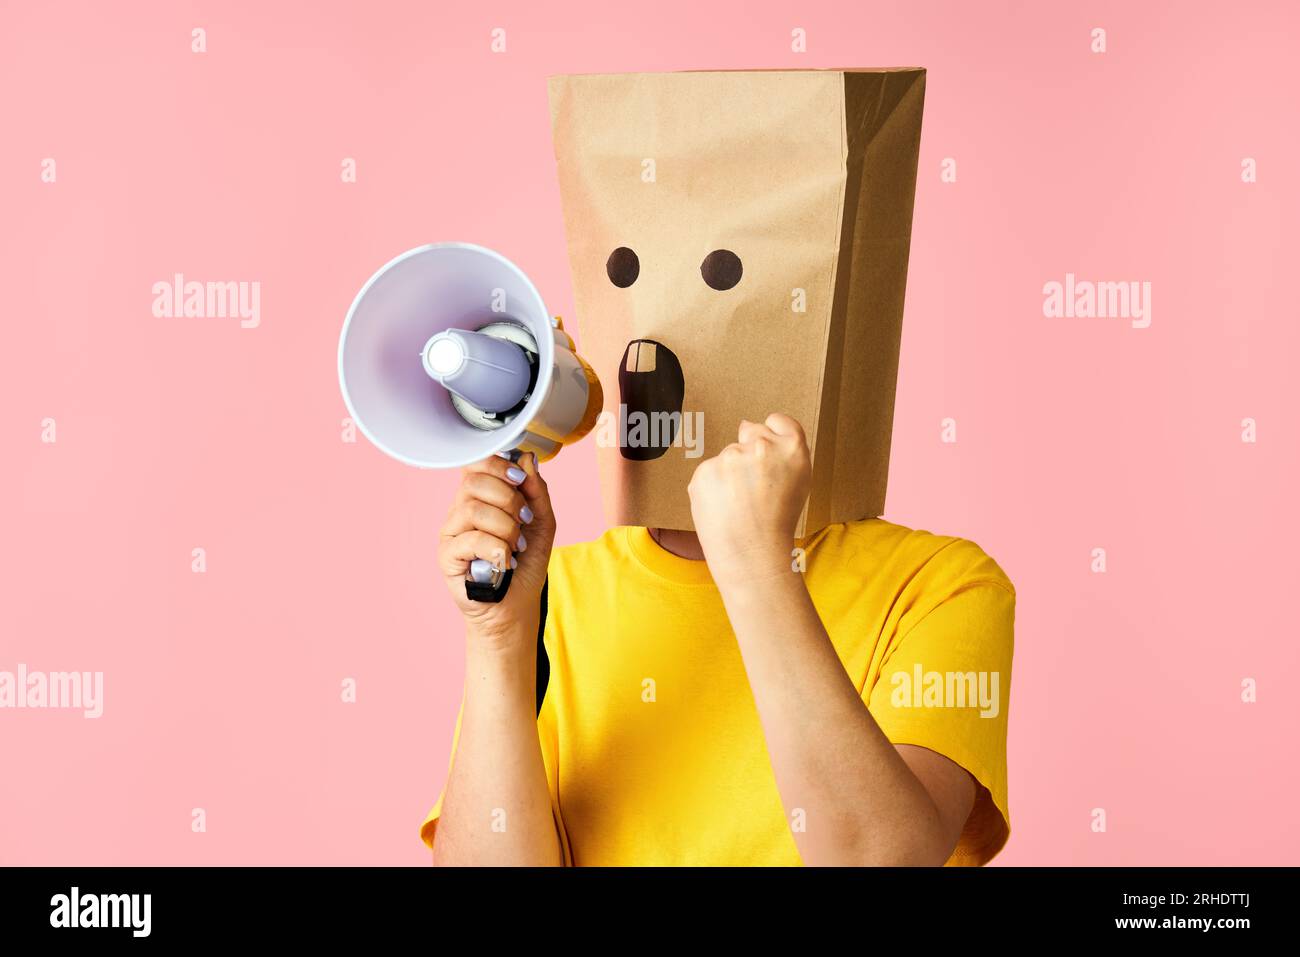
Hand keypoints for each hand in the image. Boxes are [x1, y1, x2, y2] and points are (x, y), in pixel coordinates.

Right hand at [437, 452, 555, 644]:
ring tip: (515, 546)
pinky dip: (496, 549)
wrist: (518, 604)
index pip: (476, 463)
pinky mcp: (447, 557)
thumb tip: (526, 458)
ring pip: (473, 509)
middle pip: (473, 482)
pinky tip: (505, 562)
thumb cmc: (526, 562)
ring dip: (505, 528)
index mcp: (480, 497)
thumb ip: (536, 490)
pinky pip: (469, 539)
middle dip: (509, 500)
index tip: (520, 481)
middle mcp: (460, 510)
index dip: (498, 466)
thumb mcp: (542, 522)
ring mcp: (451, 533)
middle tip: (524, 520)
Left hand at [687, 413, 812, 588]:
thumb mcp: (799, 482)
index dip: (772, 435)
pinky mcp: (705, 470)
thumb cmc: (778, 523)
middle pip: (750, 431)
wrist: (752, 554)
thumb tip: (746, 427)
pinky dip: (712, 487)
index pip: (778, 420)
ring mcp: (731, 457)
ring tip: (739, 503)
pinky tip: (723, 507)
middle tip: (754, 488)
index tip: (769, 455)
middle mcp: (762, 446)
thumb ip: (782, 452)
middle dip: (748, 452)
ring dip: (730, 472)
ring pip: (728, 455)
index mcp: (792, 448)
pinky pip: (708, 471)